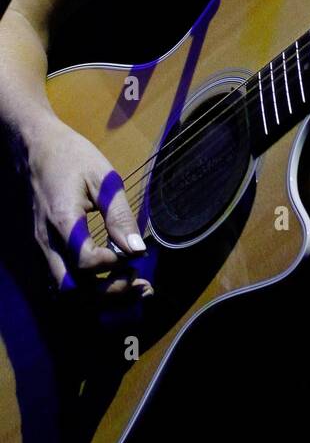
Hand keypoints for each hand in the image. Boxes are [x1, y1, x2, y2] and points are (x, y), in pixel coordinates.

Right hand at [23, 116, 153, 299]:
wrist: (37, 148)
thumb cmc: (73, 157)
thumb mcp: (103, 179)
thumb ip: (119, 216)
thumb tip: (138, 249)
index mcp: (63, 221)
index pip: (85, 262)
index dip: (113, 265)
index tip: (136, 255)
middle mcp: (47, 242)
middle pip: (72, 289)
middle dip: (107, 293)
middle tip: (139, 283)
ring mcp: (42, 248)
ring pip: (65, 290)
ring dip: (98, 295)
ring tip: (131, 285)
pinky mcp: (45, 249)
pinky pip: (63, 279)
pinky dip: (87, 286)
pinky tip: (112, 278)